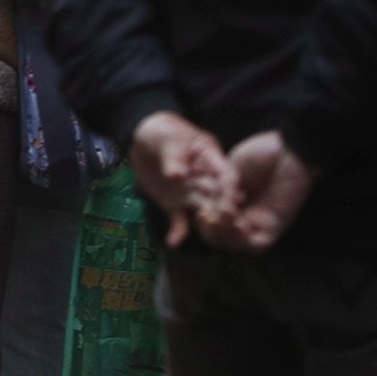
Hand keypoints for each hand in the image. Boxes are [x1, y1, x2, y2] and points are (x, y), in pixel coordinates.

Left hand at [130, 110, 234, 246]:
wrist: (142, 139)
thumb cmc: (164, 133)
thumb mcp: (170, 139)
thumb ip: (175, 157)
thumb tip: (178, 176)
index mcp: (213, 162)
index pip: (225, 177)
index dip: (230, 189)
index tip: (234, 201)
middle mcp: (207, 182)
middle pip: (218, 199)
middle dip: (223, 212)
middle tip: (225, 225)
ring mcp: (192, 195)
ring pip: (203, 213)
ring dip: (205, 224)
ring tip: (206, 234)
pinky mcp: (175, 205)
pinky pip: (179, 221)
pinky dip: (177, 232)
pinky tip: (174, 243)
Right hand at [204, 131, 316, 253]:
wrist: (289, 150)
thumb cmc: (261, 153)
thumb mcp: (232, 168)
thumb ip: (224, 188)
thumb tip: (220, 207)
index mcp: (229, 200)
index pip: (211, 221)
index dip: (203, 221)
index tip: (201, 210)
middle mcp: (242, 214)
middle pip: (221, 237)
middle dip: (211, 231)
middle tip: (209, 216)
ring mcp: (258, 222)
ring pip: (237, 245)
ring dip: (226, 235)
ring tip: (226, 215)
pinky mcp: (275, 227)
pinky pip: (257, 246)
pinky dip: (244, 241)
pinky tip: (240, 223)